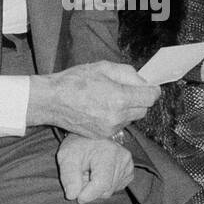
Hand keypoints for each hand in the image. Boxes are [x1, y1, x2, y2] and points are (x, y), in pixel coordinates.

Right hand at [27, 61, 160, 137]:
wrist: (51, 101)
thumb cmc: (74, 81)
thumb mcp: (103, 67)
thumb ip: (128, 73)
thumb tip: (143, 81)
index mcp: (119, 98)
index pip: (150, 98)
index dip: (152, 90)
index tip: (150, 87)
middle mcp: (117, 117)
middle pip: (143, 110)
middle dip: (139, 99)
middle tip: (127, 90)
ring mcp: (110, 128)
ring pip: (131, 119)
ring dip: (127, 109)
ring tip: (109, 98)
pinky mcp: (102, 135)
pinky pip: (119, 126)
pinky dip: (116, 117)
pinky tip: (102, 108)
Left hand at [57, 134, 133, 202]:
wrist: (91, 136)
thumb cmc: (78, 146)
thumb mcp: (66, 156)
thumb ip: (68, 176)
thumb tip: (72, 195)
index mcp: (108, 152)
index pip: (102, 183)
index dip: (88, 194)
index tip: (76, 196)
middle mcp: (123, 158)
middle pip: (105, 190)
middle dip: (90, 189)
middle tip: (81, 176)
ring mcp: (128, 165)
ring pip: (110, 191)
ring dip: (96, 187)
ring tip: (90, 173)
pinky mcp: (129, 171)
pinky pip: (115, 188)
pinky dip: (105, 185)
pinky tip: (99, 174)